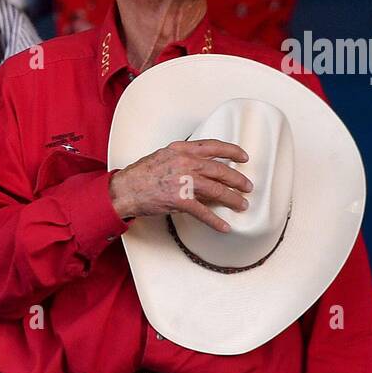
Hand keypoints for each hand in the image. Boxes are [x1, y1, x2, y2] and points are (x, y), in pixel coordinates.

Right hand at [109, 139, 251, 232]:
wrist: (124, 190)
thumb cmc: (139, 175)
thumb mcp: (162, 156)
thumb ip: (182, 158)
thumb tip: (200, 165)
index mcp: (181, 149)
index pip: (213, 146)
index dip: (232, 151)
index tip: (243, 156)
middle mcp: (185, 163)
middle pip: (220, 170)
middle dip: (238, 179)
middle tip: (247, 186)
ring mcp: (183, 181)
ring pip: (217, 190)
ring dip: (233, 199)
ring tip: (241, 204)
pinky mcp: (180, 200)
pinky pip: (203, 212)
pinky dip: (216, 221)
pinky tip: (224, 226)